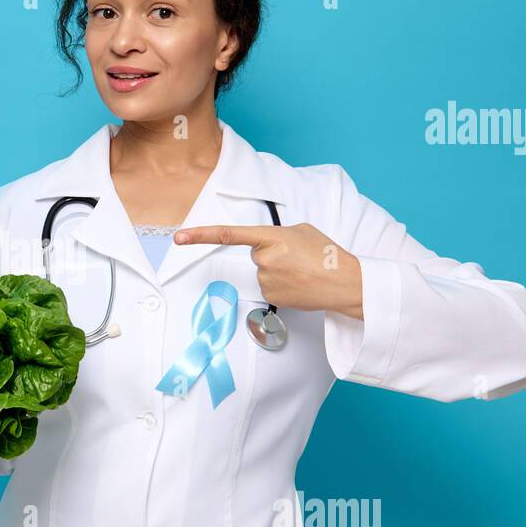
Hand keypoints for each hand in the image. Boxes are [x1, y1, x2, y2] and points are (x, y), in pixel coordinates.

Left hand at [173, 222, 363, 320]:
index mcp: (272, 237)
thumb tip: (266, 245)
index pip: (230, 234)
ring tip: (302, 270)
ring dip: (278, 269)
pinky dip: (282, 283)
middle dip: (272, 252)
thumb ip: (278, 233)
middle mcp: (265, 259)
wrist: (345, 283)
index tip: (180, 237)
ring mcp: (266, 280)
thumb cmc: (327, 254)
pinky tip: (300, 282)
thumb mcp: (303, 231)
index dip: (201, 235)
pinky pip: (269, 284)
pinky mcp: (271, 296)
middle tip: (297, 257)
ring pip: (262, 270)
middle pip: (255, 253)